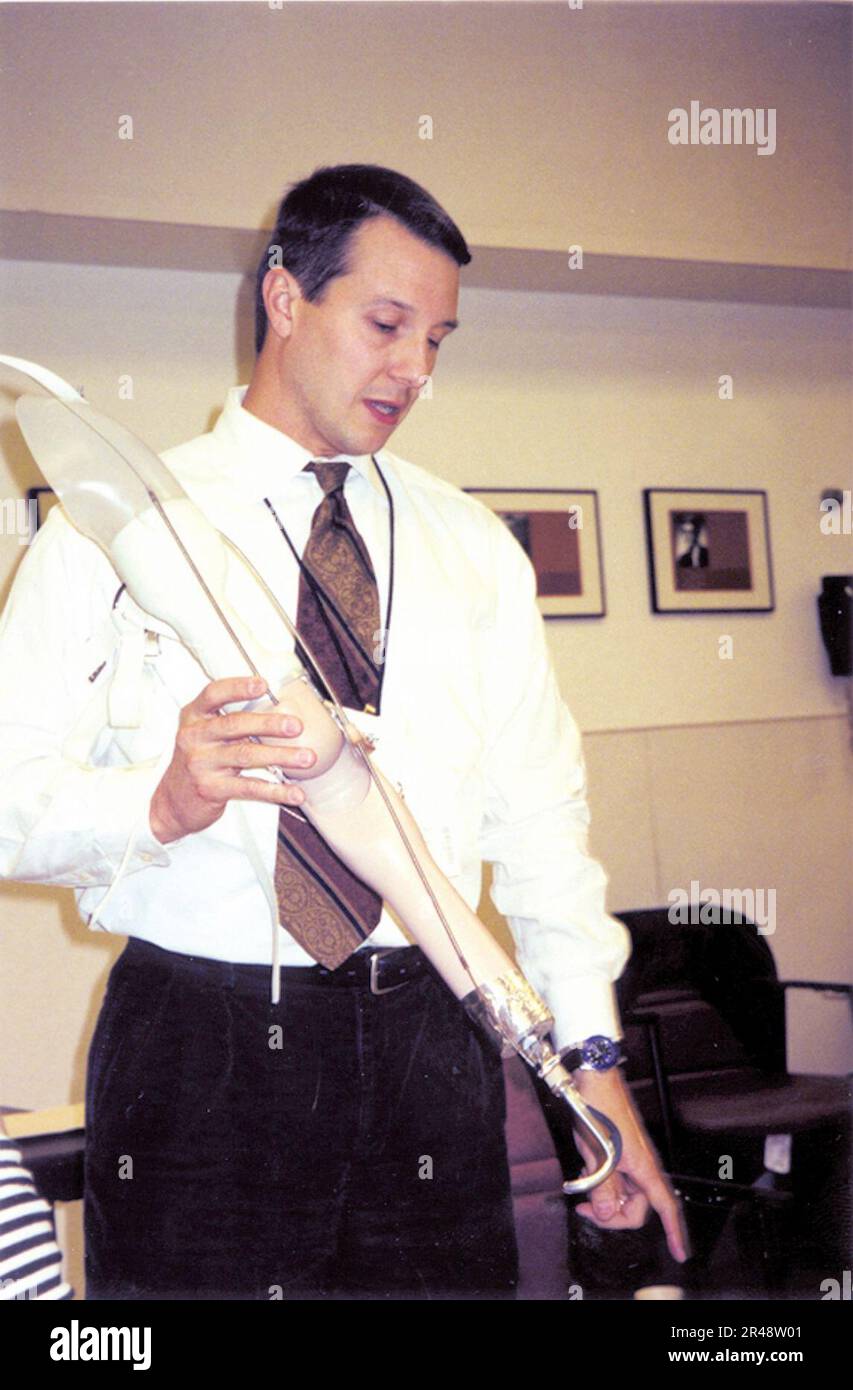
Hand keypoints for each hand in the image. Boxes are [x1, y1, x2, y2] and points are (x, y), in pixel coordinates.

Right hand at [150, 676, 314, 842]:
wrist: (171, 802)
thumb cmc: (197, 762)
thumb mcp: (205, 735)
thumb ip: (231, 721)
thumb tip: (280, 712)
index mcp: (194, 717)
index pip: (213, 694)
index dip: (238, 687)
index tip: (263, 684)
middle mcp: (194, 737)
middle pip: (234, 724)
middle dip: (269, 724)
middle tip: (296, 726)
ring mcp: (200, 763)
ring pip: (246, 755)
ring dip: (281, 756)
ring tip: (306, 758)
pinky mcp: (210, 789)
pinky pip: (248, 787)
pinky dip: (275, 791)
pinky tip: (294, 792)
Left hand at [572, 1067, 688, 1263]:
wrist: (595, 1079)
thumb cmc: (600, 1110)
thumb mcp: (598, 1155)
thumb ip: (604, 1188)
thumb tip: (608, 1214)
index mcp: (643, 1168)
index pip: (665, 1207)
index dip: (674, 1232)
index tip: (679, 1254)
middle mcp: (641, 1166)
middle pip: (637, 1207)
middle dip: (613, 1214)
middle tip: (586, 1209)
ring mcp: (630, 1159)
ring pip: (623, 1193)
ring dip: (603, 1195)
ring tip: (584, 1182)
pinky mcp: (620, 1152)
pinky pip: (614, 1178)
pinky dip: (600, 1181)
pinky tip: (586, 1170)